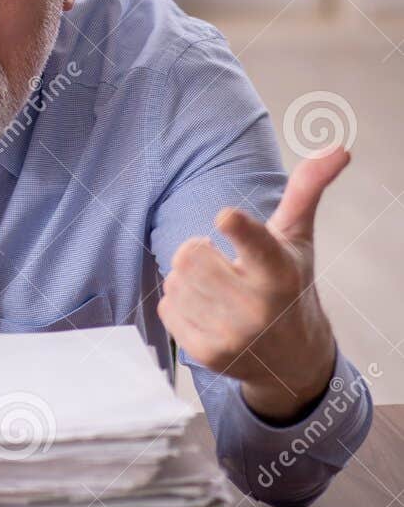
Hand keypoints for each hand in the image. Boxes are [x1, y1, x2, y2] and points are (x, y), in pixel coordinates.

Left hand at [157, 146, 346, 423]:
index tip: (226, 217)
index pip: (254, 243)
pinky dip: (179, 304)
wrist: (291, 359)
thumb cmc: (291, 284)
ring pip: (175, 280)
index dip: (237, 227)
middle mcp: (258, 306)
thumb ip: (307, 189)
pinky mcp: (207, 354)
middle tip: (222, 263)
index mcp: (279, 270)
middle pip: (190, 252)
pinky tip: (207, 311)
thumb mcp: (298, 238)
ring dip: (188, 279)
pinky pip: (166, 307)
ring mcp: (232, 334)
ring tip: (217, 289)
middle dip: (199, 250)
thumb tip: (340, 147)